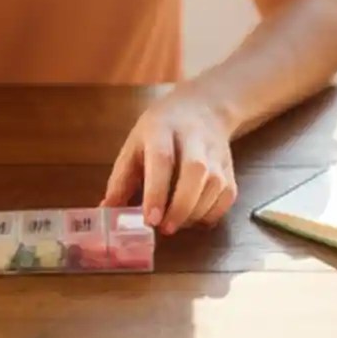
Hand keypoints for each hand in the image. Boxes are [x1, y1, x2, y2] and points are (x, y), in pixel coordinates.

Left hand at [101, 86, 237, 233]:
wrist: (203, 108)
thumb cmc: (160, 131)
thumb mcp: (134, 145)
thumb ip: (121, 180)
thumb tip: (107, 212)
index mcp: (161, 130)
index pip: (162, 160)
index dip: (156, 192)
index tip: (150, 219)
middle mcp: (194, 139)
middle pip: (195, 172)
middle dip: (181, 206)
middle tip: (164, 228)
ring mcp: (216, 154)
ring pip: (215, 186)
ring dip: (195, 213)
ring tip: (174, 223)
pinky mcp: (229, 168)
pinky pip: (226, 197)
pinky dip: (211, 214)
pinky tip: (193, 219)